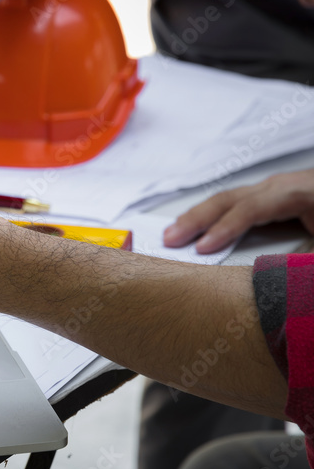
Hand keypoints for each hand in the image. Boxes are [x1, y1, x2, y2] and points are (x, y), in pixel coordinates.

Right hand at [163, 168, 313, 252]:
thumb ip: (305, 262)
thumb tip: (283, 283)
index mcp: (300, 191)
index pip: (252, 207)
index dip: (225, 228)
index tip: (202, 249)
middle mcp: (283, 185)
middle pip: (230, 197)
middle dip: (197, 219)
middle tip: (169, 240)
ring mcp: (278, 188)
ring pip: (229, 198)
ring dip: (199, 217)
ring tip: (172, 236)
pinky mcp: (277, 198)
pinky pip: (238, 204)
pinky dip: (214, 217)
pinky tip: (199, 230)